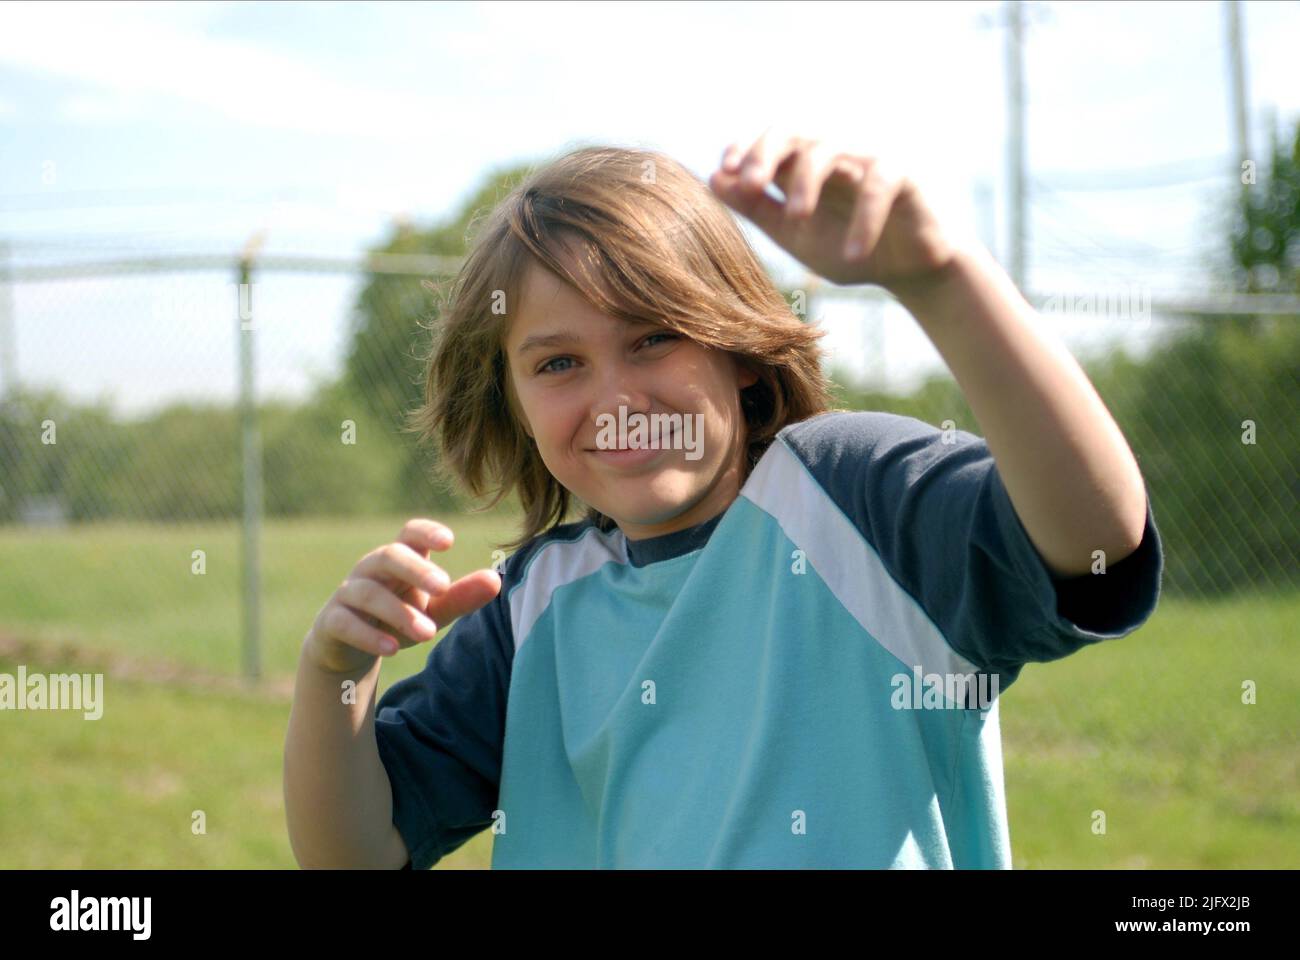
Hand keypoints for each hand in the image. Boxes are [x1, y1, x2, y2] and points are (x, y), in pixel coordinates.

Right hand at [303, 518, 501, 674]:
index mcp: (400, 559)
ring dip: (399, 613)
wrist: (349, 647)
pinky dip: (368, 635)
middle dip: (416, 570)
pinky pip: (345, 622)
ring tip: (428, 634)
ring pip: (368, 593)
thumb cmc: (398, 618)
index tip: (449, 541)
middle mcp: (371, 569)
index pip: (410, 534)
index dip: (426, 532)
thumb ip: (461, 596)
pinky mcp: (331, 621)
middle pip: (389, 556)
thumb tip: (495, 580)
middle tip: (443, 586)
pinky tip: (392, 649)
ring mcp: (348, 593)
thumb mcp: (433, 610)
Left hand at [708, 128, 955, 291]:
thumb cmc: (844, 246)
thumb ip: (756, 208)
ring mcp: (865, 160)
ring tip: (797, 218)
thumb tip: (714, 178)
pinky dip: (864, 219)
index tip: (725, 172)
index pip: (766, 142)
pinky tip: (853, 252)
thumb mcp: (792, 234)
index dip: (744, 150)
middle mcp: (830, 154)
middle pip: (792, 131)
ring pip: (829, 150)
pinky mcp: (902, 175)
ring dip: (807, 182)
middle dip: (766, 153)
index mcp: (800, 166)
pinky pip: (878, 185)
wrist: (904, 271)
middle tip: (750, 184)